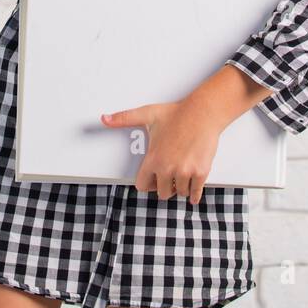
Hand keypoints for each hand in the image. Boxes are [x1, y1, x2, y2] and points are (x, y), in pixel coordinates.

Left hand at [101, 99, 221, 204]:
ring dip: (180, 188)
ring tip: (181, 177)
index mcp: (153, 159)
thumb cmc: (177, 114)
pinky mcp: (200, 173)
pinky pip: (195, 194)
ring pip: (179, 193)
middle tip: (169, 178)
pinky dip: (194, 194)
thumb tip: (104, 118)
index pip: (142, 186)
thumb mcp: (147, 115)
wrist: (203, 113)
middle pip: (162, 193)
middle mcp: (167, 168)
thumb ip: (124, 119)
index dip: (147, 183)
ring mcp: (184, 172)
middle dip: (165, 187)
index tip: (152, 180)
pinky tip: (193, 190)